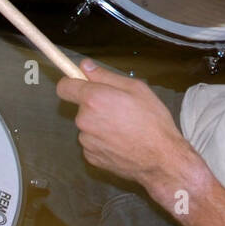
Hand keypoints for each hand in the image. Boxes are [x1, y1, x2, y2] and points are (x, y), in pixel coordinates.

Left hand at [55, 60, 203, 203]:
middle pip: (81, 107)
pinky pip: (92, 143)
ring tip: (125, 129)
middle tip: (120, 109)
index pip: (64, 87)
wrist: (160, 158)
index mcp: (94, 99)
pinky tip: (122, 142)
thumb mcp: (136, 89)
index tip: (80, 83)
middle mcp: (84, 120)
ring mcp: (86, 141)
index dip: (72, 82)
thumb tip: (85, 66)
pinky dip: (103, 141)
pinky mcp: (91, 157)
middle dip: (96, 106)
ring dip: (100, 125)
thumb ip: (106, 76)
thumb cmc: (152, 122)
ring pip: (88, 126)